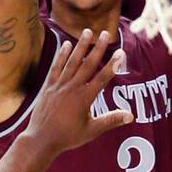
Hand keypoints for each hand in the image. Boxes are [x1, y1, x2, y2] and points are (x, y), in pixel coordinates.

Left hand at [24, 29, 132, 156]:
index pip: (102, 78)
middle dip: (98, 48)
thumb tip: (131, 116)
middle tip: (106, 33)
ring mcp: (59, 86)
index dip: (112, 64)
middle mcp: (72, 88)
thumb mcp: (92, 130)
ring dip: (81, 46)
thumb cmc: (67, 137)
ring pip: (72, 62)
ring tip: (88, 32)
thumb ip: (111, 120)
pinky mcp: (48, 87)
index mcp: (84, 98)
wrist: (41, 139)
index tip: (120, 52)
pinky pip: (56, 67)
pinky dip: (62, 56)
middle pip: (88, 64)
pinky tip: (67, 44)